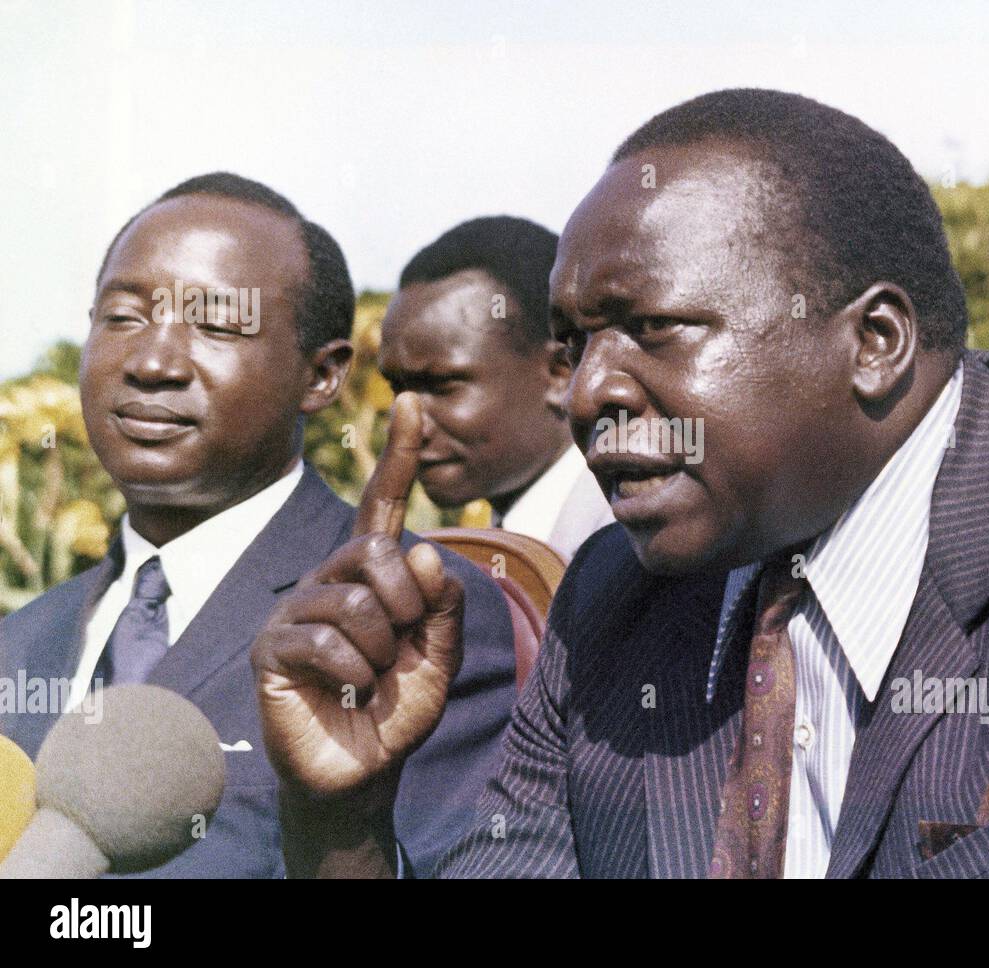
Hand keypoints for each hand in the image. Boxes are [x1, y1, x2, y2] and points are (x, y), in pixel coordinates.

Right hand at [253, 392, 463, 804]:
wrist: (364, 770)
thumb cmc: (399, 707)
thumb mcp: (438, 656)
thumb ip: (440, 606)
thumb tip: (419, 551)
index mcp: (372, 576)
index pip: (382, 505)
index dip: (399, 456)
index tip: (411, 403)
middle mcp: (329, 580)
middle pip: (376, 552)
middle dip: (406, 604)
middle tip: (401, 646)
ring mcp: (295, 610)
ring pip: (356, 601)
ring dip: (383, 650)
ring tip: (372, 677)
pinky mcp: (271, 648)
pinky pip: (328, 642)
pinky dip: (356, 675)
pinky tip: (349, 691)